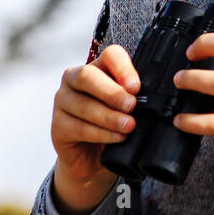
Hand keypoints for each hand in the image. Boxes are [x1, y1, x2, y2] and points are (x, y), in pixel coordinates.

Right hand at [51, 44, 140, 197]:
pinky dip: (100, 133)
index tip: (136, 87)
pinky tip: (116, 138)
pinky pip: (77, 126)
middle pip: (88, 75)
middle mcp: (74, 79)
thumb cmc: (113, 126)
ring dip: (109, 116)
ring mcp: (62, 101)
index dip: (123, 68)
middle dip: (112, 92)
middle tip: (132, 106)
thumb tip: (156, 98)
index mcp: (97, 67)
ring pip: (83, 103)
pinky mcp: (57, 126)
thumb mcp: (127, 109)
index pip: (108, 55)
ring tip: (128, 126)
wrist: (93, 159)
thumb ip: (135, 98)